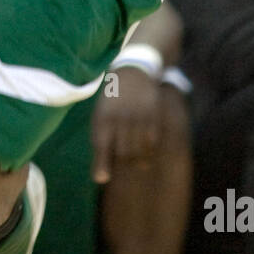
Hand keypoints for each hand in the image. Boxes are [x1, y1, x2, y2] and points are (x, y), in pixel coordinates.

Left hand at [91, 66, 160, 182]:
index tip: (101, 179)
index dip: (101, 164)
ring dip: (137, 162)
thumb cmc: (112, 102)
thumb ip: (100, 144)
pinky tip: (146, 152)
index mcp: (103, 117)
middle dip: (122, 164)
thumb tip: (100, 179)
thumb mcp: (100, 116)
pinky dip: (149, 152)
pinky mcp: (153, 116)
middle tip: (123, 164)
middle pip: (122, 152)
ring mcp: (139, 117)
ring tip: (136, 163)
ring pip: (139, 150)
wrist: (134, 73)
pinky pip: (152, 142)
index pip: (102, 146)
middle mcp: (121, 117)